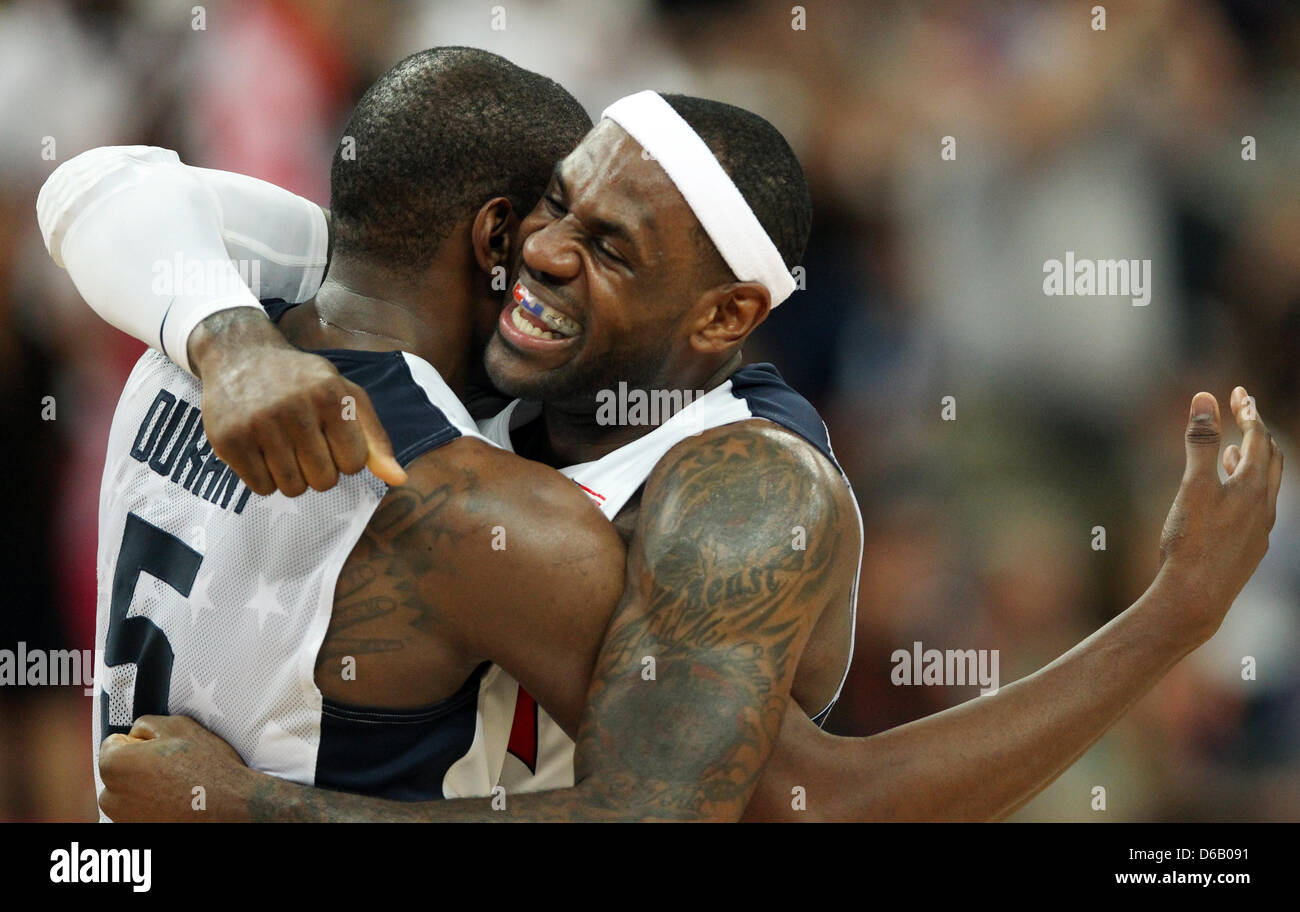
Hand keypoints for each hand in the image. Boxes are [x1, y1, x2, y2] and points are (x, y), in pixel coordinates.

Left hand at [99, 715, 251, 821]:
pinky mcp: (138, 831)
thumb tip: (138, 732)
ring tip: (177, 786)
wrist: (231, 805)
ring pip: (128, 794)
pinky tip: (176, 802)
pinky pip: (140, 812)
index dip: (139, 741)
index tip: (158, 748)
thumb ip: (146, 723)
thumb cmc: (208, 768)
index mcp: (115, 765)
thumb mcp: (179, 726)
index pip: (112, 744)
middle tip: (172, 766)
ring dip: (145, 789)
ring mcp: (124, 819)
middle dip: (138, 767)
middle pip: (118, 772)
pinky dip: (153, 807)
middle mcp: (111, 797)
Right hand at [188, 309, 406, 495]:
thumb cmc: (303, 382)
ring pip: (292, 488)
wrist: (240, 355)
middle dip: (318, 470)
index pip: (354, 464)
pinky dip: (265, 478)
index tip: (331, 439)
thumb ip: (374, 439)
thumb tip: (399, 478)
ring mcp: (258, 423)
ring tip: (283, 447)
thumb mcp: (345, 397)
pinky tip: (261, 451)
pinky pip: (261, 488)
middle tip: (304, 444)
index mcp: (330, 395)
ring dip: (292, 477)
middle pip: (323, 481)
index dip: (344, 458)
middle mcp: (294, 407)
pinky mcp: (228, 439)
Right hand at [1157, 387, 1282, 639]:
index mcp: (1250, 486)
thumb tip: (1205, 398)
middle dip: (1257, 430)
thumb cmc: (1191, 543)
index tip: (1238, 392)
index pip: (1257, 437)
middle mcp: (1263, 504)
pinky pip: (1258, 507)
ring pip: (1266, 484)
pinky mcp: (1251, 547)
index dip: (1248, 411)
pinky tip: (1228, 496)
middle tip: (1242, 411)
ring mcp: (1260, 528)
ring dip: (1253, 460)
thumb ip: (1199, 441)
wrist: (1196, 598)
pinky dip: (1247, 488)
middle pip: (1269, 457)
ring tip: (1232, 449)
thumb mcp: (1192, 486)